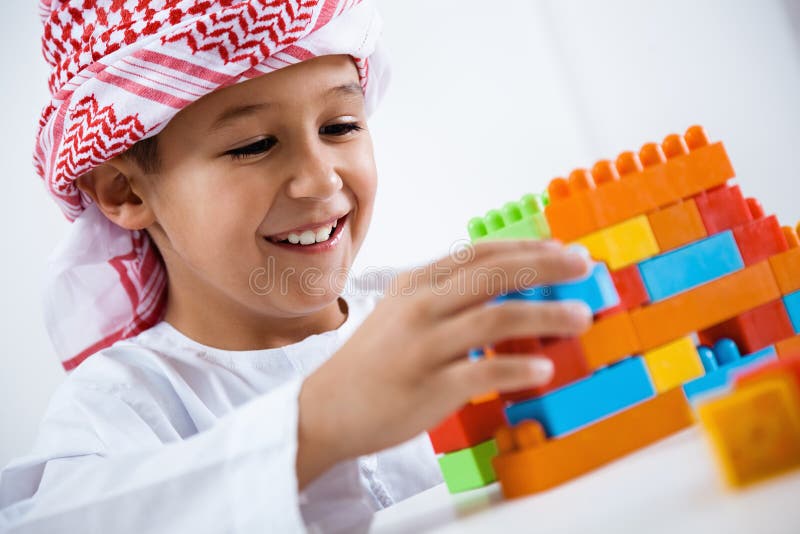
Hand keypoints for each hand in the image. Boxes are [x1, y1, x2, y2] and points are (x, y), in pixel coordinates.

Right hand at [296, 239, 592, 487]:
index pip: (478, 254)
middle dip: (545, 266)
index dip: (524, 248)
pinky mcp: (429, 387)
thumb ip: (443, 299)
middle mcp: (420, 307)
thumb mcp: (400, 315)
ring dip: (545, 315)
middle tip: (584, 265)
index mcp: (415, 285)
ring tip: (580, 316)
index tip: (560, 249)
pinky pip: (483, 372)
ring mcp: (425, 346)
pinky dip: (517, 369)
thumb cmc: (371, 363)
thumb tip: (501, 291)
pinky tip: (543, 370)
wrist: (326, 410)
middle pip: (493, 275)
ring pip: (495, 318)